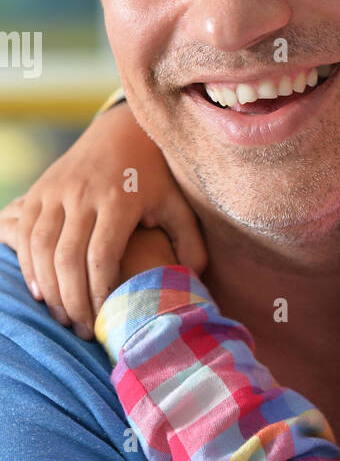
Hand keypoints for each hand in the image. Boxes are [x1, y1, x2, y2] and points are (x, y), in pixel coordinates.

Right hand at [0, 100, 205, 337]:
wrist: (121, 131)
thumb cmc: (155, 177)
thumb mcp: (177, 205)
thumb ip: (189, 242)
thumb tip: (192, 281)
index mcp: (119, 199)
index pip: (102, 256)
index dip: (101, 292)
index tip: (109, 319)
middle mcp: (83, 194)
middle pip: (68, 257)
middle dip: (74, 300)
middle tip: (85, 329)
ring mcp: (56, 191)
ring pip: (41, 248)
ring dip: (49, 288)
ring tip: (65, 317)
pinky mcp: (39, 192)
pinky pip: (26, 234)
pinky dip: (30, 266)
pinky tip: (43, 292)